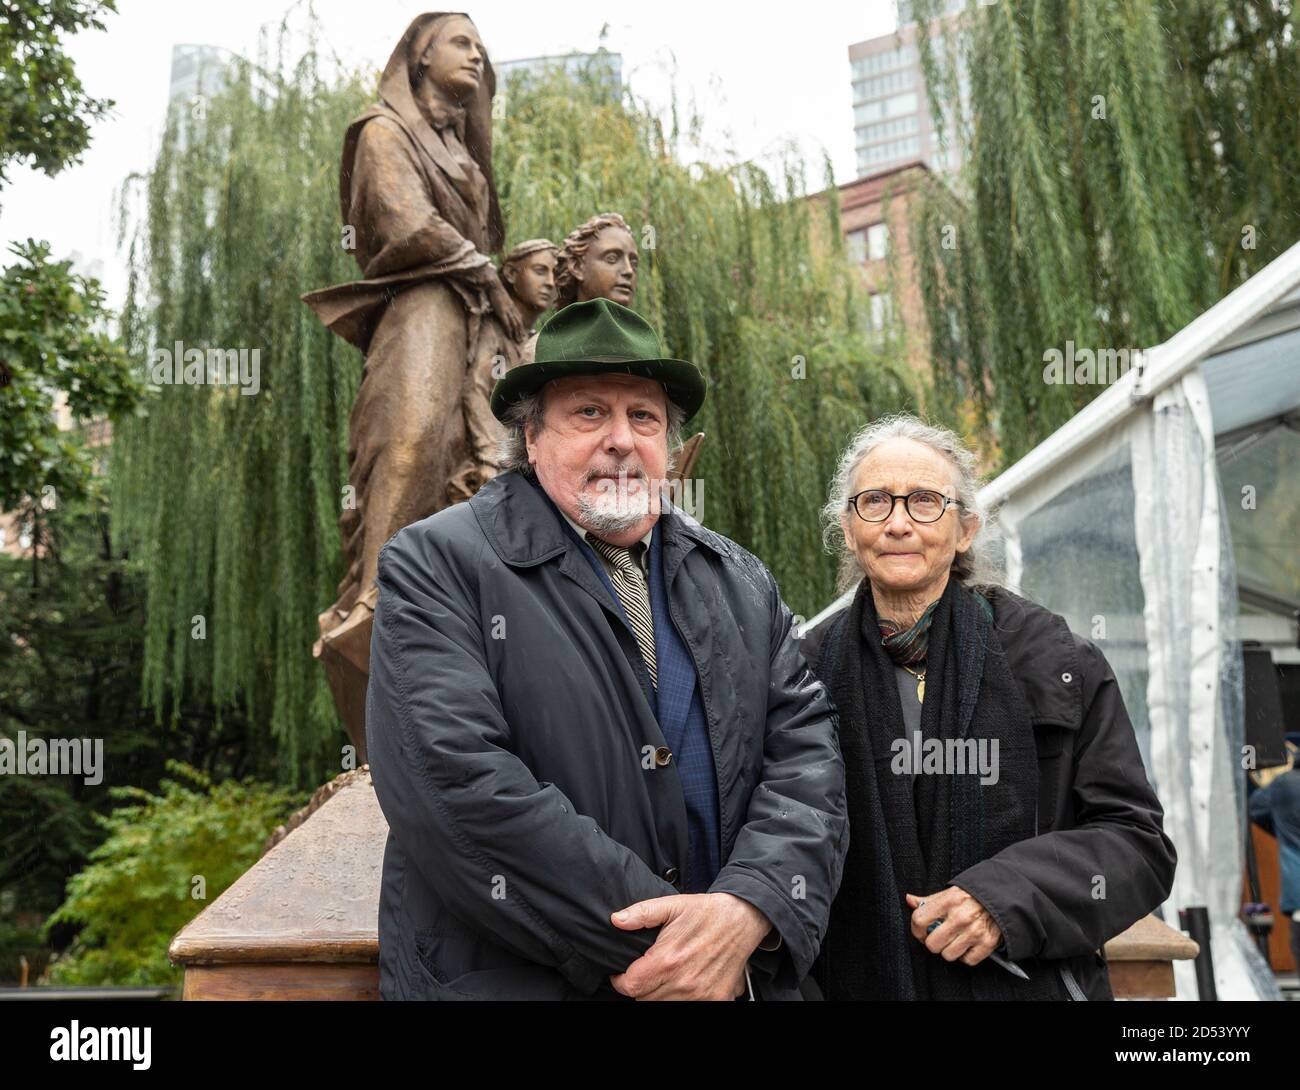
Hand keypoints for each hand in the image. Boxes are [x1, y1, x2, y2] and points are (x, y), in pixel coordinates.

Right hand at [486, 278, 525, 341]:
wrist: (494, 285)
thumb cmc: (495, 290)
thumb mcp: (502, 298)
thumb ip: (503, 304)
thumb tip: (501, 307)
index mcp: (512, 306)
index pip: (519, 318)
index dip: (521, 326)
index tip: (522, 332)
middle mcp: (512, 309)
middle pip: (518, 323)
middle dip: (520, 332)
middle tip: (521, 340)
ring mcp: (508, 311)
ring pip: (514, 325)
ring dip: (516, 333)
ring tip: (517, 341)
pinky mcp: (502, 312)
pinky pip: (507, 323)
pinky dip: (509, 330)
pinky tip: (510, 336)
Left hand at [607, 892, 770, 999]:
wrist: (742, 918)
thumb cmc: (707, 912)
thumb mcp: (672, 905)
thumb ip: (641, 913)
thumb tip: (616, 920)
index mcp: (668, 960)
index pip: (630, 986)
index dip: (620, 980)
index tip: (623, 973)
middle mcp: (684, 982)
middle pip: (644, 1000)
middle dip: (640, 987)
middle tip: (647, 971)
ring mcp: (701, 994)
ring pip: (663, 1006)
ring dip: (659, 995)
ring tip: (665, 976)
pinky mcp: (716, 999)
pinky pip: (689, 1008)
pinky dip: (681, 999)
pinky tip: (684, 983)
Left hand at [906, 887, 1001, 966]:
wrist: (1000, 899)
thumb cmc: (970, 897)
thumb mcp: (948, 893)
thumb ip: (928, 900)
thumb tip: (909, 900)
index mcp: (948, 901)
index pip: (919, 920)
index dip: (916, 930)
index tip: (921, 932)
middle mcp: (960, 917)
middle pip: (932, 944)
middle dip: (933, 943)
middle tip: (939, 937)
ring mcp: (974, 931)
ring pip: (948, 955)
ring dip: (949, 950)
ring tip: (954, 940)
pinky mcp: (987, 943)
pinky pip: (967, 960)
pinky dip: (966, 956)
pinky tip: (967, 945)